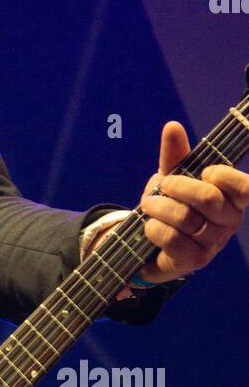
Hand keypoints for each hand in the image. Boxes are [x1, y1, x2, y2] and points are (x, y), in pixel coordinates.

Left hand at [134, 121, 248, 283]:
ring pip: (186, 219)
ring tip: (148, 204)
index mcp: (233, 198)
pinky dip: (155, 228)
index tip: (204, 170)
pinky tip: (150, 225)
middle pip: (209, 199)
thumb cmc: (173, 202)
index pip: (246, 187)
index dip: (224, 176)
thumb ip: (174, 153)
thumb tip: (172, 126)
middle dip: (178, 187)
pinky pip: (173, 239)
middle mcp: (229, 221)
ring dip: (159, 207)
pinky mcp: (195, 260)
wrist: (153, 238)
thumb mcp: (173, 175)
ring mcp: (213, 243)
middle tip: (162, 185)